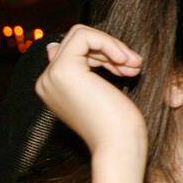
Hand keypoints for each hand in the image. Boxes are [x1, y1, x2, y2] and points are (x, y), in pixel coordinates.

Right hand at [35, 25, 145, 153]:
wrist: (119, 147)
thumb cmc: (119, 126)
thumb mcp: (102, 92)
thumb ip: (85, 68)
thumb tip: (53, 45)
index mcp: (53, 87)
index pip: (75, 50)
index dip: (105, 54)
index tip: (129, 69)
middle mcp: (46, 81)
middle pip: (77, 40)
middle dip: (110, 49)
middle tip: (136, 66)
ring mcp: (52, 76)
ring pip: (81, 35)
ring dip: (114, 48)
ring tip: (135, 68)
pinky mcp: (63, 70)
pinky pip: (84, 36)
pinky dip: (109, 43)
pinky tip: (126, 62)